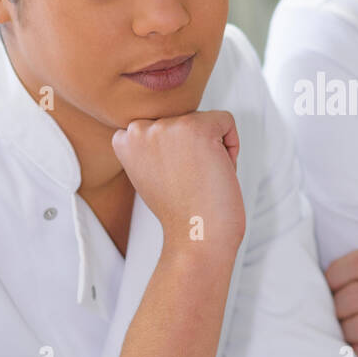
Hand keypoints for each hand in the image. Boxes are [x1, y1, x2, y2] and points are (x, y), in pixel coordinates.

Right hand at [111, 110, 245, 254]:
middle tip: (190, 181)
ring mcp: (167, 126)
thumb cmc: (181, 211)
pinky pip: (226, 120)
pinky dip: (232, 145)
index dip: (178, 152)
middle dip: (196, 149)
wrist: (196, 236)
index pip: (164, 124)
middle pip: (185, 120)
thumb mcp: (150, 173)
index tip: (175, 178)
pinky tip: (218, 171)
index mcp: (125, 139)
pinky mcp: (197, 128)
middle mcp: (140, 128)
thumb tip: (171, 126)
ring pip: (205, 121)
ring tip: (201, 178)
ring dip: (212, 149)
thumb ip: (153, 145)